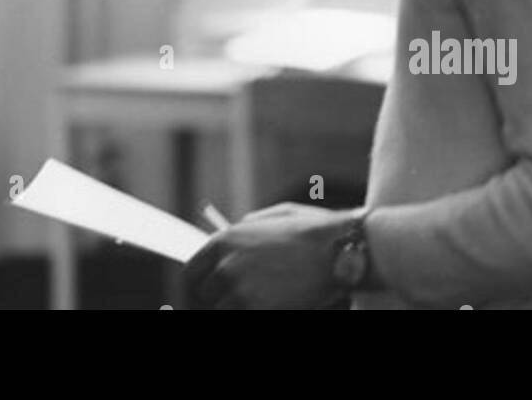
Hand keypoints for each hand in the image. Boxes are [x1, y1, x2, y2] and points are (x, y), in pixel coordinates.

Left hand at [182, 203, 359, 309]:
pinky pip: (240, 315)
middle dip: (220, 299)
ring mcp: (238, 292)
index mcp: (224, 240)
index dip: (201, 287)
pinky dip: (252, 311)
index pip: (191, 274)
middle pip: (204, 296)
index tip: (211, 294)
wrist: (341, 252)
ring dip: (238, 307)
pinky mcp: (254, 310)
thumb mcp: (277, 216)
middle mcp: (225, 266)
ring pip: (222, 311)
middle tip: (242, 298)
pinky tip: (275, 304)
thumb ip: (250, 227)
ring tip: (265, 297)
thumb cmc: (315, 233)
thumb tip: (237, 232)